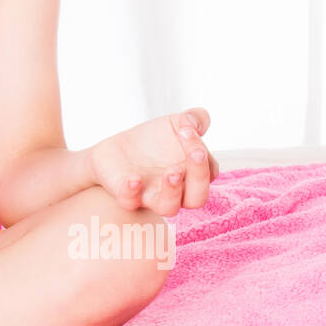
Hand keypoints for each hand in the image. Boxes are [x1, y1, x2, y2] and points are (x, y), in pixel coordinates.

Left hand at [87, 107, 217, 216]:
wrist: (116, 149)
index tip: (187, 129)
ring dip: (172, 191)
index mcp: (192, 175)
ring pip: (168, 207)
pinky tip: (134, 178)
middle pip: (197, 198)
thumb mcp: (176, 124)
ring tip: (171, 172)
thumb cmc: (154, 141)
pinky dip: (132, 191)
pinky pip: (130, 201)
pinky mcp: (126, 195)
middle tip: (195, 153)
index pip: (209, 171)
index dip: (204, 153)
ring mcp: (151, 196)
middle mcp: (176, 191)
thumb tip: (194, 121)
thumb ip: (195, 118)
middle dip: (199, 176)